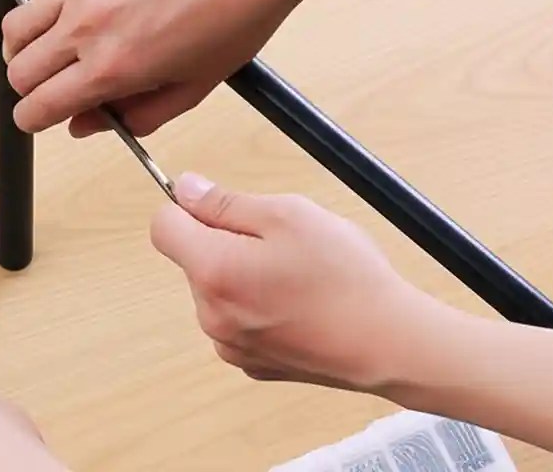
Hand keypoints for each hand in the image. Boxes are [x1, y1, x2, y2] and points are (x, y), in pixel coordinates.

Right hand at [1, 0, 352, 137]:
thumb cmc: (234, 15)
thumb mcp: (192, 87)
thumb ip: (135, 115)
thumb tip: (87, 124)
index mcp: (113, 67)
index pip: (39, 105)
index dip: (32, 120)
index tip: (37, 118)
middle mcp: (87, 26)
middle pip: (18, 71)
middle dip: (28, 88)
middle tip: (50, 88)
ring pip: (14, 28)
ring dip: (24, 48)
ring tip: (49, 52)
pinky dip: (47, 10)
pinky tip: (79, 13)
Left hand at [150, 172, 448, 392]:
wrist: (390, 344)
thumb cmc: (346, 278)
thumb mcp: (288, 215)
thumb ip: (225, 202)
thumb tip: (184, 190)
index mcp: (212, 271)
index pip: (162, 226)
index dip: (186, 208)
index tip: (220, 206)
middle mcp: (210, 314)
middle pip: (192, 259)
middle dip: (224, 242)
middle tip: (280, 243)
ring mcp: (229, 344)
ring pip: (216, 290)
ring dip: (241, 275)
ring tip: (296, 276)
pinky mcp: (250, 363)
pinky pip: (237, 320)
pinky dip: (257, 307)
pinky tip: (298, 304)